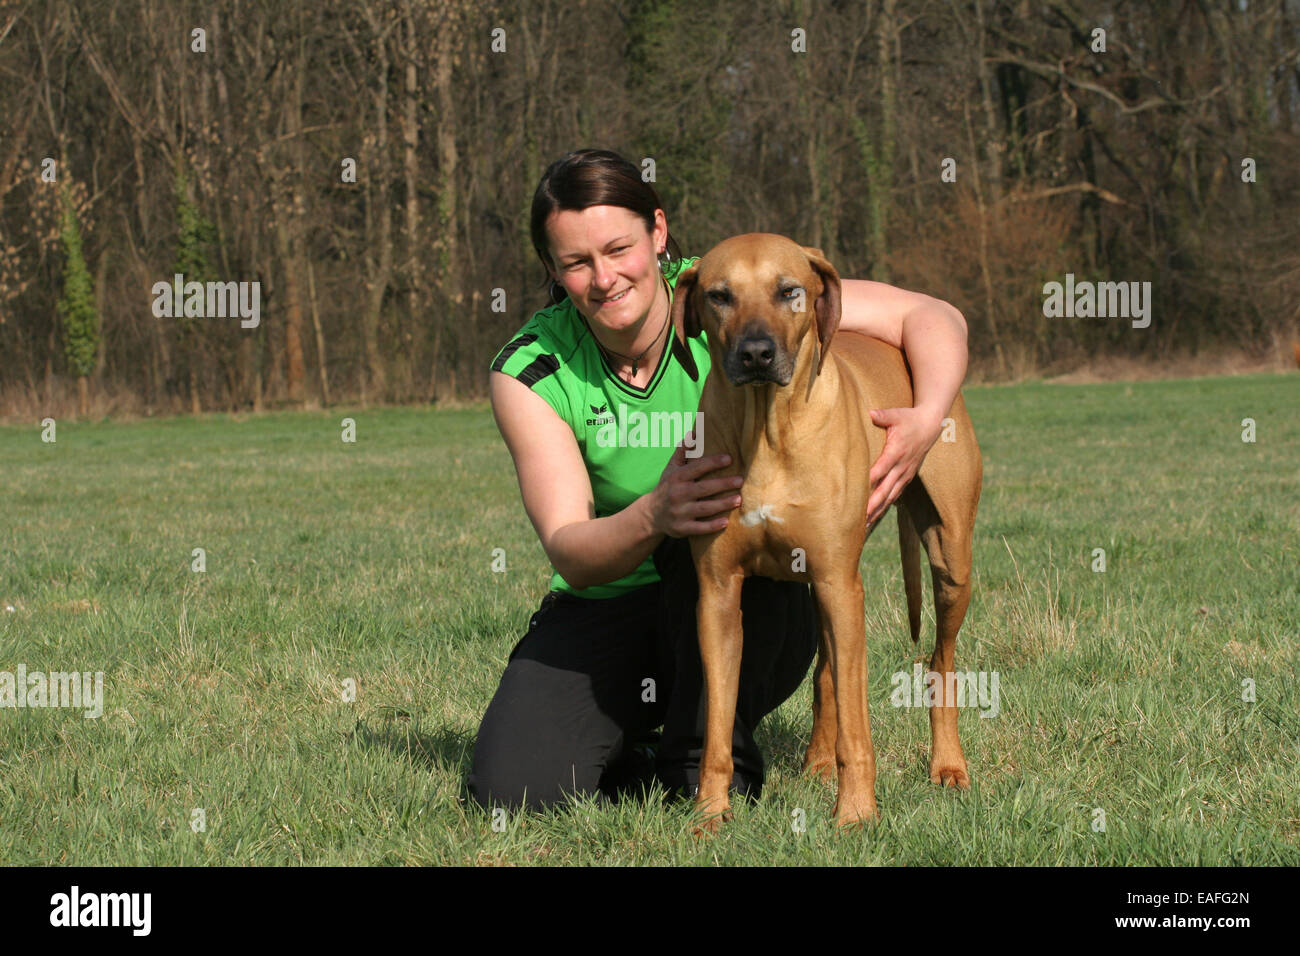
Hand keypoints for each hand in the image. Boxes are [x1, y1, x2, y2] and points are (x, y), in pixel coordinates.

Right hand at [647, 434, 743, 537]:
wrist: (651, 514)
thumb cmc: (668, 487)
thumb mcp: (671, 468)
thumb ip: (682, 451)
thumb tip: (694, 431)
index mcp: (677, 477)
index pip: (696, 468)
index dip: (713, 463)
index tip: (729, 458)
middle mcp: (677, 494)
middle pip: (703, 488)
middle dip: (723, 484)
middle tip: (740, 480)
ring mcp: (679, 512)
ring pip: (704, 509)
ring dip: (722, 504)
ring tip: (739, 499)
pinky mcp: (682, 528)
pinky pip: (699, 528)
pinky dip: (712, 526)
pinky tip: (726, 522)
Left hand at [866, 406, 942, 523]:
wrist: (930, 425)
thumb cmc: (909, 419)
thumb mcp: (896, 414)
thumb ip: (882, 415)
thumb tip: (870, 413)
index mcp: (896, 452)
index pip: (880, 470)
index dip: (869, 482)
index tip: (856, 494)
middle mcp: (901, 467)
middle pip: (884, 490)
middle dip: (871, 506)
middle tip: (857, 521)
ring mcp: (905, 474)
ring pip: (889, 497)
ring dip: (876, 512)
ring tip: (863, 527)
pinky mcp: (906, 477)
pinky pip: (894, 495)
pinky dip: (884, 507)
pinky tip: (874, 518)